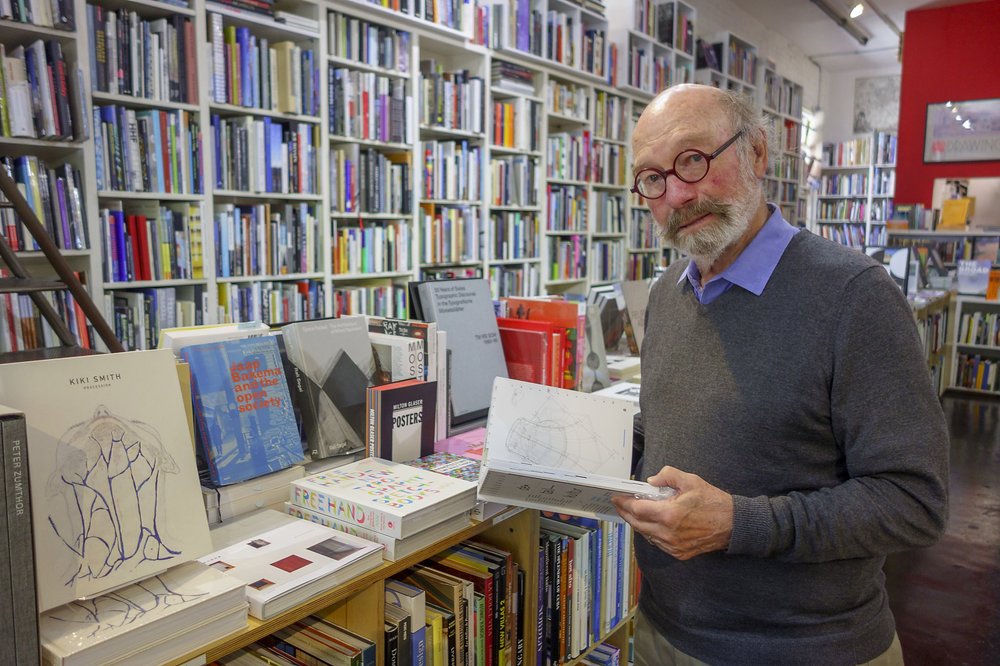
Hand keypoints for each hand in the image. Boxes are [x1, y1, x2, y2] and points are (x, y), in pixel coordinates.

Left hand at [611, 466, 733, 560]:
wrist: (733, 525)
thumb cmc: (713, 502)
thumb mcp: (690, 481)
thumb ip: (667, 475)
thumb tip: (651, 480)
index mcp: (669, 514)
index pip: (637, 509)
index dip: (624, 503)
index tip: (617, 497)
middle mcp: (668, 533)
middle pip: (637, 524)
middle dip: (625, 513)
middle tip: (620, 504)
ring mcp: (673, 546)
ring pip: (646, 534)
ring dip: (638, 523)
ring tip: (633, 512)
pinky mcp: (679, 553)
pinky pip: (657, 542)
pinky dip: (651, 532)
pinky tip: (650, 523)